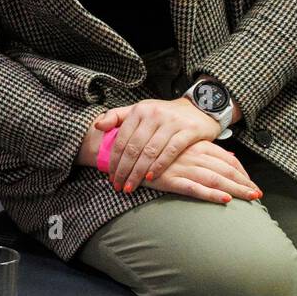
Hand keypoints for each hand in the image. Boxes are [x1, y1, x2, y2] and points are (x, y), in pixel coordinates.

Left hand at [93, 96, 221, 191]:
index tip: (110, 176)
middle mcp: (154, 114)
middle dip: (124, 170)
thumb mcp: (141, 111)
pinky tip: (151, 178)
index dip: (114, 160)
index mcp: (139, 110)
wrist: (199, 108)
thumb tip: (97, 126)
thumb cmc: (164, 114)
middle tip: (118, 186)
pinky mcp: (188, 130)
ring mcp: (171, 122)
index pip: (122, 139)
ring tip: (131, 186)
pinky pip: (170, 151)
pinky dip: (159, 166)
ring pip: (149, 151)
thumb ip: (117, 116)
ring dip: (138, 172)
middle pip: (133, 148)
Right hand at [143, 139, 262, 205]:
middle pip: (226, 170)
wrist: (126, 148)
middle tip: (258, 194)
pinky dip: (211, 194)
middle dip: (244, 183)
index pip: (227, 159)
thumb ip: (205, 150)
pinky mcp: (170, 180)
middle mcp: (193, 155)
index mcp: (197, 146)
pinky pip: (194, 188)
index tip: (252, 183)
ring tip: (251, 198)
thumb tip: (230, 158)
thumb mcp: (182, 144)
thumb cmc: (154, 147)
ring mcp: (183, 167)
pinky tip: (225, 200)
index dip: (242, 172)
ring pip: (215, 179)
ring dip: (236, 189)